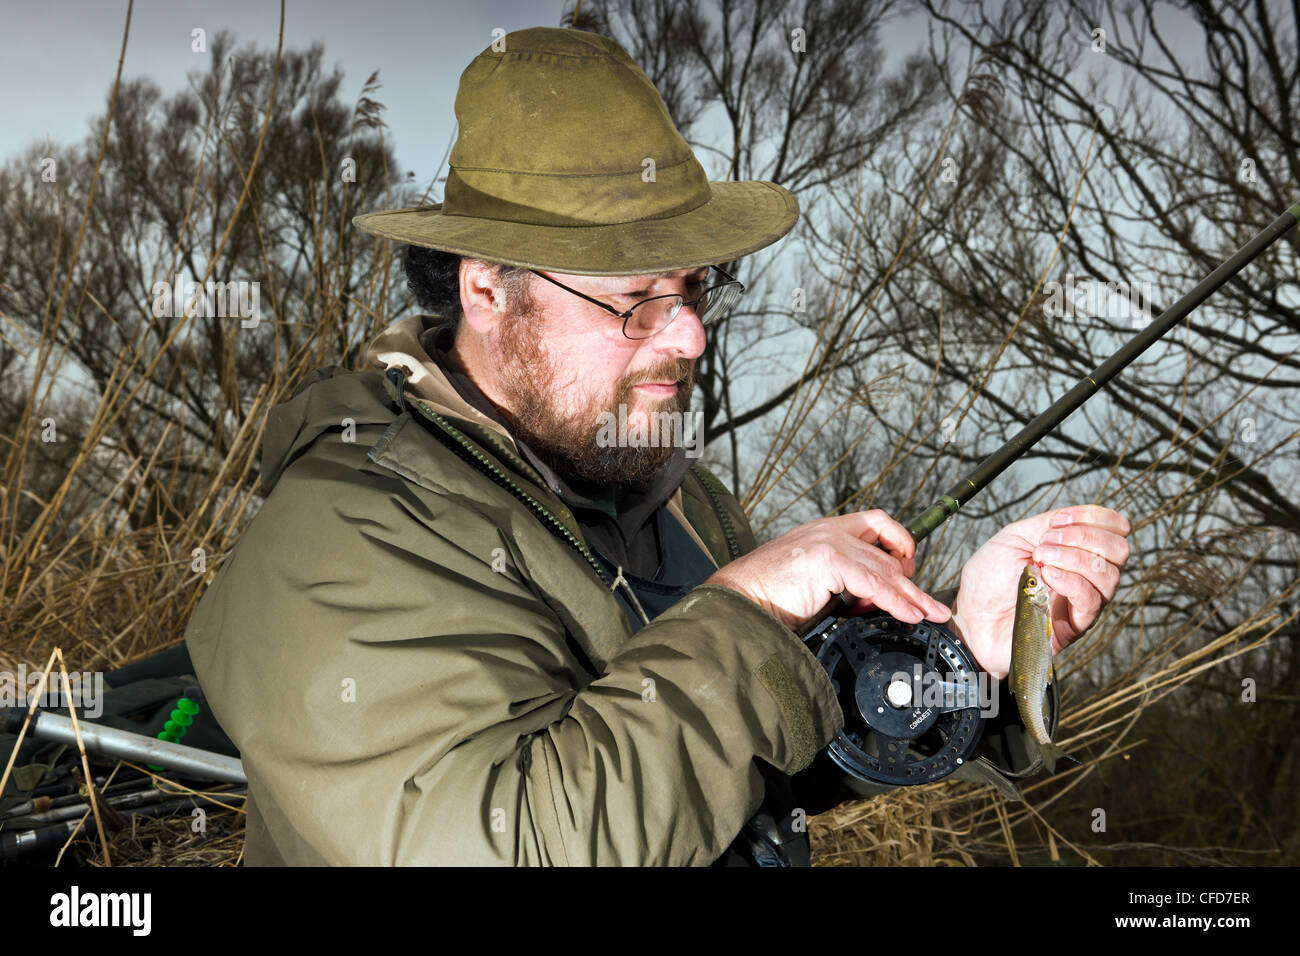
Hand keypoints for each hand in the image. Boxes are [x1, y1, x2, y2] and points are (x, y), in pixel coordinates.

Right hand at [705, 510, 950, 631]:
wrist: (737, 601)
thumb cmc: (766, 598)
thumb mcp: (812, 585)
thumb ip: (841, 585)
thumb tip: (870, 603)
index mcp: (823, 531)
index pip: (875, 524)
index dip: (899, 545)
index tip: (906, 575)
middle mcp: (828, 530)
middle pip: (886, 551)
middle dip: (912, 582)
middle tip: (930, 605)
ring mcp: (827, 542)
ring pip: (884, 567)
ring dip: (912, 595)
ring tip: (929, 613)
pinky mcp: (826, 559)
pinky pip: (873, 582)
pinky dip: (895, 600)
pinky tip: (908, 614)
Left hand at [950, 505, 1130, 677]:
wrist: (971, 616)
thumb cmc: (989, 579)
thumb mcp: (1015, 537)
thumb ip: (1047, 523)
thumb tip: (1075, 515)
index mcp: (1076, 549)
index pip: (1114, 528)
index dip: (1095, 517)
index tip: (1059, 520)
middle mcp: (1087, 575)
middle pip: (1119, 550)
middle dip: (1085, 536)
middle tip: (1047, 542)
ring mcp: (1084, 601)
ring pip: (1109, 575)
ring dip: (1073, 558)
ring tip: (1041, 559)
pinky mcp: (1075, 625)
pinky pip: (1091, 601)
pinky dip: (1070, 582)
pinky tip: (1047, 576)